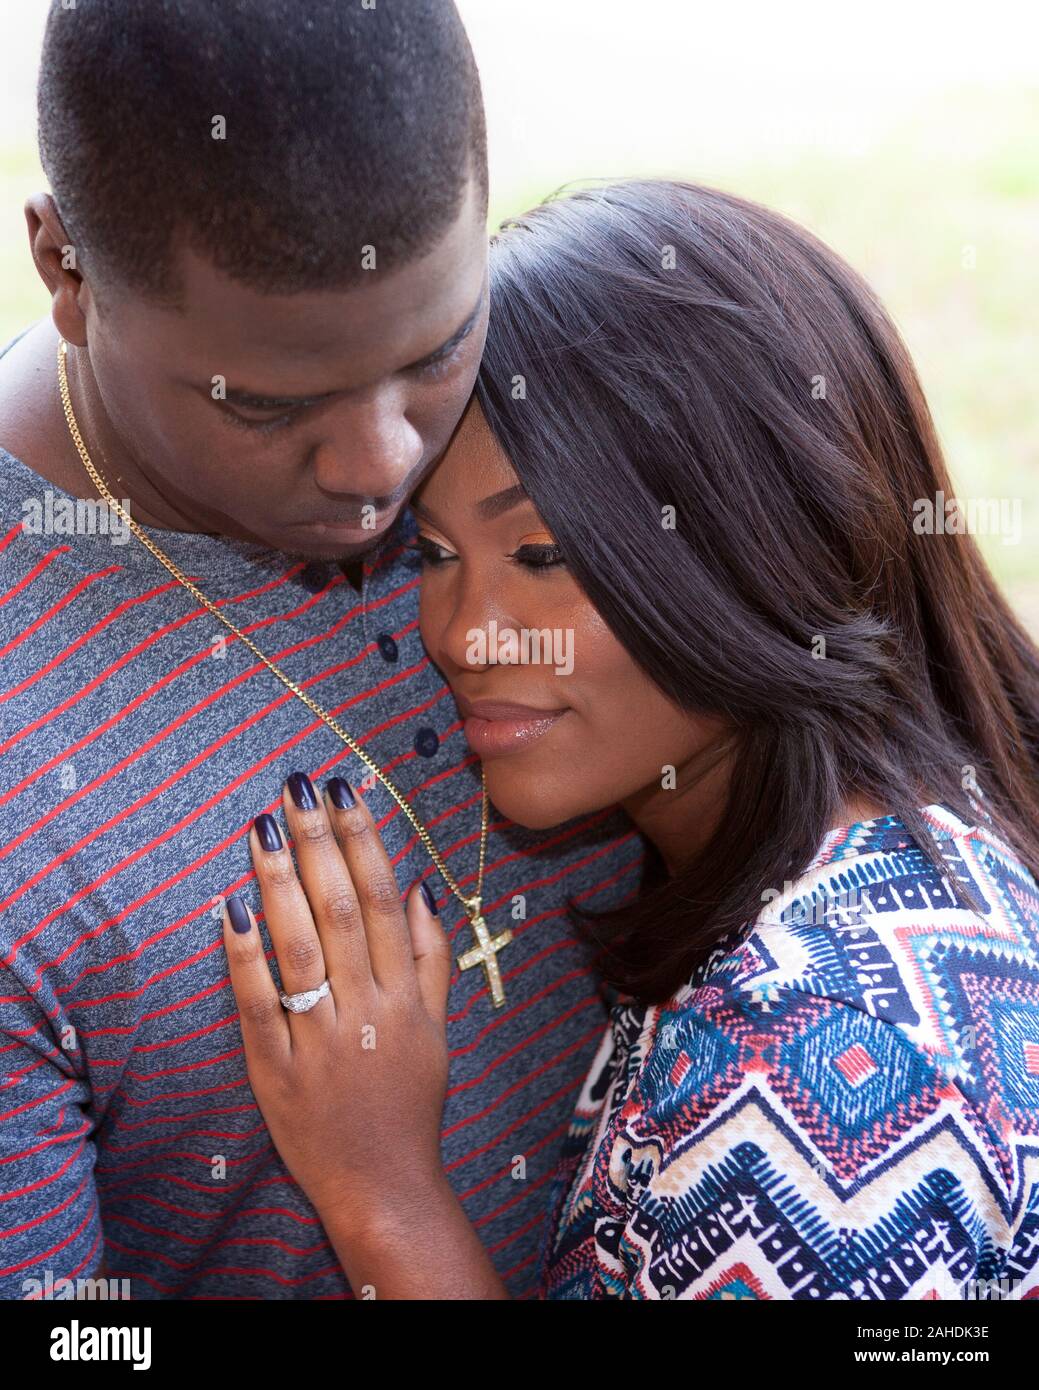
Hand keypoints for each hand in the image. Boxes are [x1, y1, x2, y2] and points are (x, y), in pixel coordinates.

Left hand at [221, 772, 451, 1230]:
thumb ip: (434, 960)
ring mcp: (319, 1038)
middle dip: (320, 842)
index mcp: (406, 996)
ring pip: (301, 948)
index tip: (346, 789)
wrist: (384, 1185)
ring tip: (263, 827)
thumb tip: (424, 888)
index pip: (387, 900)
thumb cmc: (411, 1104)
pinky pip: (257, 1005)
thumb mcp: (439, 1031)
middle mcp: (366, 1009)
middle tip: (298, 785)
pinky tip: (230, 909)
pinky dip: (245, 957)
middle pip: (345, 911)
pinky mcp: (274, 1068)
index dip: (365, 840)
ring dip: (281, 884)